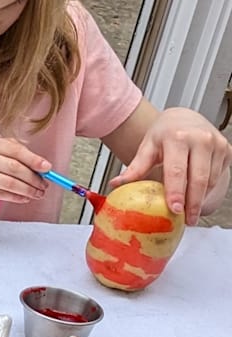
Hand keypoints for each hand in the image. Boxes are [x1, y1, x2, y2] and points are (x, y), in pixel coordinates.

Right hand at [0, 134, 49, 207]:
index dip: (34, 159)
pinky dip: (17, 197)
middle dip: (34, 177)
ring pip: (11, 182)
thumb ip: (1, 147)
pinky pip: (2, 194)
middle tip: (44, 184)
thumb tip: (30, 154)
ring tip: (37, 193)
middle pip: (15, 167)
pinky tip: (24, 198)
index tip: (47, 167)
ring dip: (29, 189)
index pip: (13, 149)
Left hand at [111, 107, 231, 220]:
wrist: (184, 117)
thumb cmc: (165, 133)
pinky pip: (219, 176)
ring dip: (201, 198)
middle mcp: (200, 139)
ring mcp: (217, 144)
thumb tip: (115, 184)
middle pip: (198, 179)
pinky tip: (198, 196)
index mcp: (177, 137)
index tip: (175, 209)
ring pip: (211, 180)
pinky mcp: (227, 150)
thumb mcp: (147, 147)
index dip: (177, 191)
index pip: (177, 170)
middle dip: (193, 202)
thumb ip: (135, 167)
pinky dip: (208, 189)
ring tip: (190, 211)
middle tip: (187, 219)